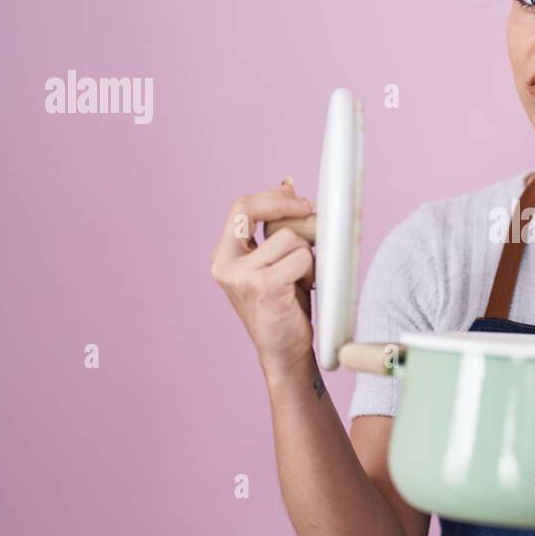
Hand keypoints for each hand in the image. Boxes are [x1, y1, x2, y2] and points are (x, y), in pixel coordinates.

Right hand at [210, 178, 317, 377]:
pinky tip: (303, 290)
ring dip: (306, 255)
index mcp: (223, 256)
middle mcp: (225, 264)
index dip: (272, 197)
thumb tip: (287, 184)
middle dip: (289, 207)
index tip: (296, 197)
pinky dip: (311, 271)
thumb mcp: (275, 261)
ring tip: (301, 278)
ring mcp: (242, 276)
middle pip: (256, 211)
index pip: (241, 207)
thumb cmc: (283, 305)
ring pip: (290, 238)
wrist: (284, 351)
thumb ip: (274, 228)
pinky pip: (301, 258)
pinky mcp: (263, 287)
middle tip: (310, 211)